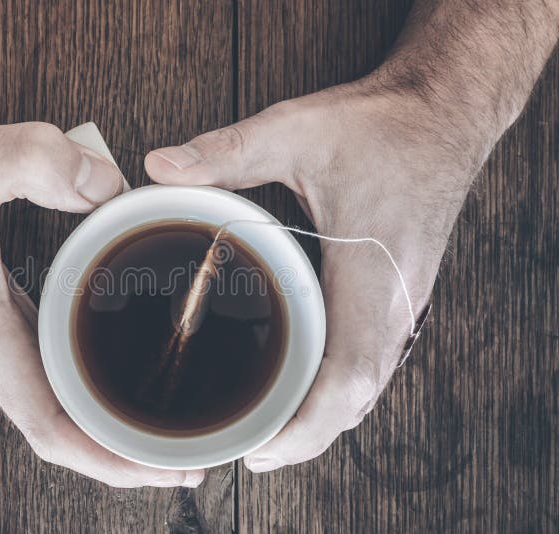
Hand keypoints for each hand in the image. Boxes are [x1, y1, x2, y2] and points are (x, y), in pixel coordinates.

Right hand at [0, 121, 202, 486]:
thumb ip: (43, 163)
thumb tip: (112, 187)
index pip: (51, 427)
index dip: (111, 460)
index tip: (165, 469)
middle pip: (63, 430)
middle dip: (125, 453)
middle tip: (189, 454)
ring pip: (54, 403)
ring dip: (105, 423)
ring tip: (162, 424)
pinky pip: (44, 369)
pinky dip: (82, 384)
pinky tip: (111, 368)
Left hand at [145, 80, 484, 471]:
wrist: (444, 115)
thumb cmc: (384, 126)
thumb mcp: (297, 130)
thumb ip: (228, 150)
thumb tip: (159, 169)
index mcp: (372, 274)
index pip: (348, 377)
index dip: (306, 427)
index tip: (261, 449)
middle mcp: (395, 302)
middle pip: (357, 399)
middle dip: (304, 436)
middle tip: (248, 449)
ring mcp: (403, 303)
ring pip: (367, 386)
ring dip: (322, 417)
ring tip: (270, 431)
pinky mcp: (399, 296)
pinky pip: (372, 362)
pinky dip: (337, 389)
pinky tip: (305, 383)